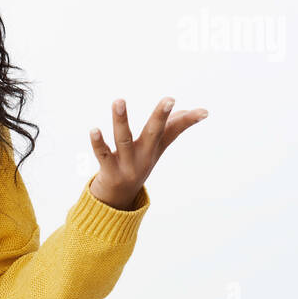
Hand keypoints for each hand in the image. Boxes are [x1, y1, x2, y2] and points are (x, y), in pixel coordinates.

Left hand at [88, 97, 207, 209]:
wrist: (117, 198)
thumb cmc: (137, 165)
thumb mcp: (155, 148)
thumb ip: (169, 129)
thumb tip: (186, 110)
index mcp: (155, 147)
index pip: (173, 131)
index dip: (188, 121)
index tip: (203, 112)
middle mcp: (143, 155)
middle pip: (154, 133)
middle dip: (160, 116)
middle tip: (169, 100)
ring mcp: (127, 164)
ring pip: (123, 139)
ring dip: (121, 120)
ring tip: (119, 101)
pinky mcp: (109, 171)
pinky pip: (102, 154)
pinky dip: (98, 143)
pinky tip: (93, 130)